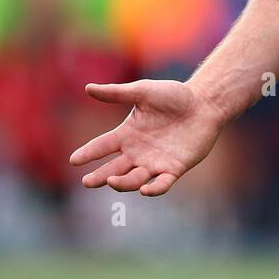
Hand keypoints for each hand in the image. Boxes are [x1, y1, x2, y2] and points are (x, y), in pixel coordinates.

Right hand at [69, 79, 224, 195]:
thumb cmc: (173, 95)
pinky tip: (145, 191)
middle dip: (100, 177)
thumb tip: (87, 88)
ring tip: (112, 181)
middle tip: (87, 182)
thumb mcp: (143, 92)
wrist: (204, 103)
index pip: (102, 146)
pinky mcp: (174, 169)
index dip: (89, 153)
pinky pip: (161, 184)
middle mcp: (137, 152)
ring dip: (123, 183)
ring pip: (134, 179)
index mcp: (127, 134)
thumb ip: (117, 93)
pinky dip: (153, 189)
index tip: (74, 160)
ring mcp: (155, 162)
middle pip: (114, 169)